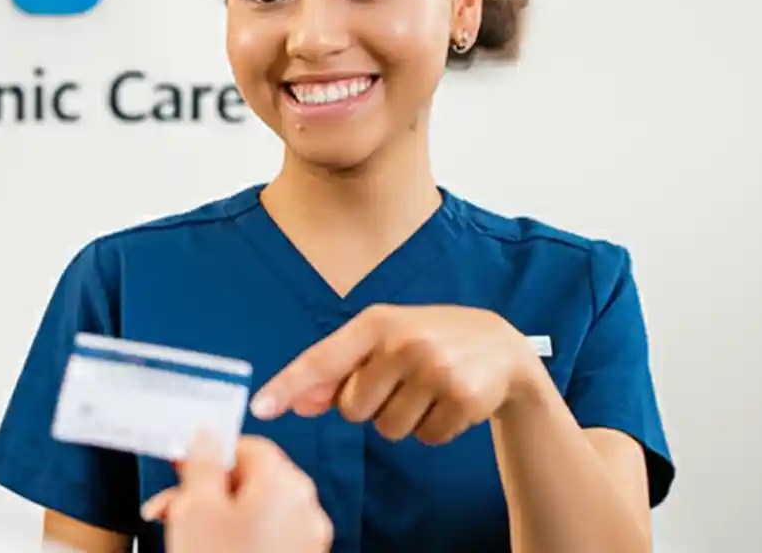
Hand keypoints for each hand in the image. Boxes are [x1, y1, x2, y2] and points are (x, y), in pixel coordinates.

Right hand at [142, 432, 332, 552]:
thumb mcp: (196, 507)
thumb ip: (203, 462)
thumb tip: (207, 434)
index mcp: (286, 484)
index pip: (250, 446)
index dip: (212, 454)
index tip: (184, 468)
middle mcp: (306, 508)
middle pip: (251, 480)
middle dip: (207, 490)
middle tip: (171, 504)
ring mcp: (307, 540)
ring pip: (255, 510)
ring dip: (215, 515)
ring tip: (178, 531)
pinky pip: (266, 536)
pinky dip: (237, 536)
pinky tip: (205, 547)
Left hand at [251, 304, 540, 444]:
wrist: (501, 347)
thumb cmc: (427, 341)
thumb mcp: (382, 342)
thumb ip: (339, 370)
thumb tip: (298, 403)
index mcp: (375, 322)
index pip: (321, 360)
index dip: (288, 386)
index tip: (260, 408)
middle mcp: (403, 342)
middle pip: (352, 409)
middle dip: (370, 405)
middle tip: (399, 381)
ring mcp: (435, 370)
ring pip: (387, 429)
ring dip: (401, 419)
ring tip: (425, 389)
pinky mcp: (463, 398)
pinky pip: (423, 438)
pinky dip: (432, 428)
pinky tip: (447, 401)